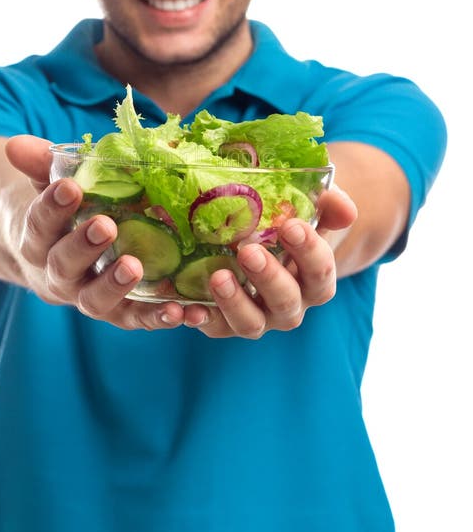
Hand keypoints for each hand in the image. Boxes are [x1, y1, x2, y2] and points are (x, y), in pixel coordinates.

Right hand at [5, 136, 186, 328]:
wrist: (64, 258)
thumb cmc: (66, 211)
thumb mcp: (53, 184)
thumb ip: (41, 163)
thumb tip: (15, 144)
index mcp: (39, 239)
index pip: (39, 223)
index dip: (52, 207)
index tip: (70, 187)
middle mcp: (58, 274)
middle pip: (63, 265)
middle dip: (83, 246)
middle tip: (106, 226)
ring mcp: (87, 296)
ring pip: (94, 300)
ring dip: (114, 285)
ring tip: (134, 266)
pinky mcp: (118, 313)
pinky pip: (134, 319)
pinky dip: (156, 318)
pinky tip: (179, 310)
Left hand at [181, 186, 357, 337]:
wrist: (260, 242)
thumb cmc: (288, 223)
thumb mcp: (311, 209)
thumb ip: (329, 204)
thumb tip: (346, 210)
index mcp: (315, 280)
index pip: (321, 272)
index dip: (309, 251)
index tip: (291, 226)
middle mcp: (289, 305)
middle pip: (286, 301)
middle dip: (268, 277)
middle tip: (248, 251)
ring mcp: (258, 317)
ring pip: (251, 323)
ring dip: (235, 303)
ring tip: (218, 277)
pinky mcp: (225, 323)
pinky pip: (214, 327)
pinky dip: (200, 319)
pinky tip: (186, 308)